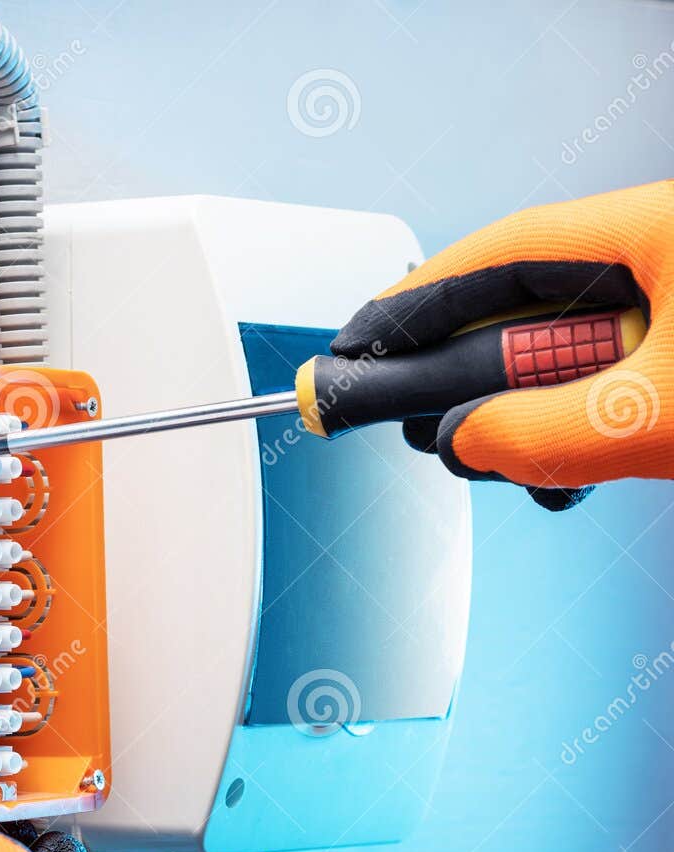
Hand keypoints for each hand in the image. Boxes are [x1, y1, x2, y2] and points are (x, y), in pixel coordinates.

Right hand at [332, 181, 673, 498]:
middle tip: (414, 419)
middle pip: (525, 306)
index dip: (416, 301)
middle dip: (468, 375)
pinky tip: (574, 474)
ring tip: (516, 462)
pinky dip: (578, 433)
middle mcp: (662, 258)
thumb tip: (462, 439)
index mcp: (655, 229)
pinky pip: (609, 388)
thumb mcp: (657, 416)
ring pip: (562, 358)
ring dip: (529, 418)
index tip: (356, 344)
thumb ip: (544, 432)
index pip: (503, 254)